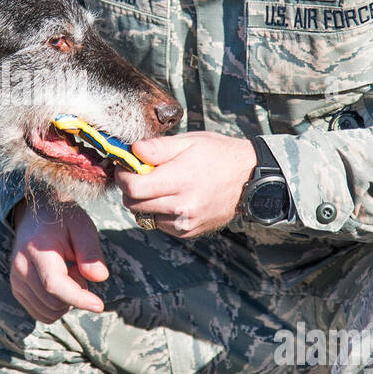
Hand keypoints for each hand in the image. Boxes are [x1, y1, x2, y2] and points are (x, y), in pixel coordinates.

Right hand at [9, 197, 108, 323]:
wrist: (36, 216)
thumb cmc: (63, 221)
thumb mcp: (83, 228)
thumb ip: (91, 252)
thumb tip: (100, 277)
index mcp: (36, 251)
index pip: (54, 285)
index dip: (78, 299)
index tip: (99, 305)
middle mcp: (21, 268)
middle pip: (53, 302)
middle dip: (75, 295)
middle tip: (79, 269)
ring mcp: (16, 281)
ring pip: (48, 312)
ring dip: (66, 301)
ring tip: (67, 273)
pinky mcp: (17, 290)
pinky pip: (42, 314)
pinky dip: (56, 306)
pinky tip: (59, 283)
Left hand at [114, 132, 257, 238]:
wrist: (250, 178)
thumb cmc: (219, 154)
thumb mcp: (190, 141)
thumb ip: (158, 148)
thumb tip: (132, 151)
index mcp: (181, 180)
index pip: (133, 188)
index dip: (122, 176)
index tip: (126, 166)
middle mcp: (183, 206)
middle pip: (133, 205)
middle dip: (129, 189)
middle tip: (139, 174)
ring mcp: (186, 222)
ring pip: (143, 216)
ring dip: (143, 202)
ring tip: (158, 185)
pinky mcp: (189, 231)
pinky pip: (159, 223)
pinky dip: (158, 211)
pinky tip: (172, 197)